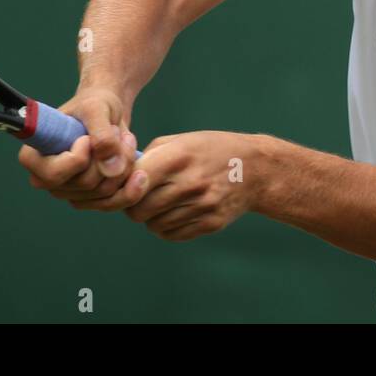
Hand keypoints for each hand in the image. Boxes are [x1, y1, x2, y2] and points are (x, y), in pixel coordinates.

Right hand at [17, 87, 137, 202]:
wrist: (107, 113)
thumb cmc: (94, 105)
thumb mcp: (97, 108)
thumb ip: (102, 134)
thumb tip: (111, 169)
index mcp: (34, 157)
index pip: (54, 173)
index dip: (78, 158)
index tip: (87, 137)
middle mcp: (46, 179)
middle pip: (85, 184)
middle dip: (109, 156)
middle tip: (116, 132)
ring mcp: (67, 192)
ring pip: (104, 192)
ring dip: (124, 164)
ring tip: (125, 139)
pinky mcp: (89, 199)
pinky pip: (115, 201)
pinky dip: (131, 181)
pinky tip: (134, 160)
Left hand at [106, 131, 264, 240]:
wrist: (255, 168)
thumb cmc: (210, 150)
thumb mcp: (181, 140)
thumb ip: (149, 156)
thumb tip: (120, 177)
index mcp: (178, 158)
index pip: (134, 181)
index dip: (123, 186)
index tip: (126, 184)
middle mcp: (190, 183)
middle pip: (139, 209)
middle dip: (133, 206)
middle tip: (139, 198)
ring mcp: (202, 206)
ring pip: (153, 225)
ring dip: (150, 218)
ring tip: (160, 204)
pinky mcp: (210, 223)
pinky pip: (172, 234)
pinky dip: (166, 227)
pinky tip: (174, 213)